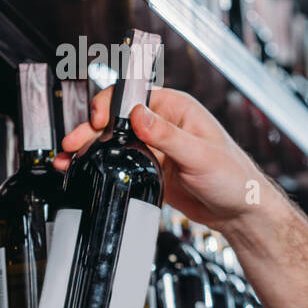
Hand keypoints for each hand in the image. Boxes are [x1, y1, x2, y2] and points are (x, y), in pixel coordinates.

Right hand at [55, 86, 277, 236]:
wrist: (240, 212)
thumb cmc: (234, 178)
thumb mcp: (200, 155)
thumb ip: (168, 136)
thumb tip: (139, 115)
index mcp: (177, 109)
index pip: (133, 96)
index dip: (109, 105)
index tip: (97, 121)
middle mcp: (163, 124)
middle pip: (116, 119)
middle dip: (90, 130)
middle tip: (72, 144)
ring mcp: (154, 147)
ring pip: (112, 142)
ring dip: (89, 149)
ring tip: (67, 159)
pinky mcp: (149, 169)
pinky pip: (119, 162)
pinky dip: (99, 166)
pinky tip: (83, 171)